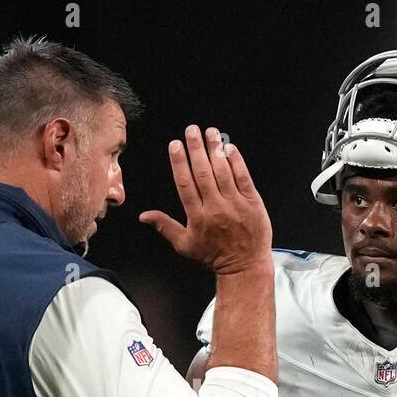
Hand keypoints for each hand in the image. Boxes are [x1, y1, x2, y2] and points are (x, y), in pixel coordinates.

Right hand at [139, 125, 271, 274]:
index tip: (175, 145)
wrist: (244, 266)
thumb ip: (164, 226)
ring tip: (210, 132)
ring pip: (223, 172)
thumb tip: (144, 216)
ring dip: (216, 149)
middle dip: (196, 149)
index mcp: (197, 217)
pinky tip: (230, 148)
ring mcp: (235, 205)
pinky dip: (237, 162)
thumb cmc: (214, 255)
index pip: (185, 184)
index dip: (179, 163)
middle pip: (203, 173)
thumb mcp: (184, 244)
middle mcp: (215, 209)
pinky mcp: (252, 203)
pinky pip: (244, 178)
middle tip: (192, 130)